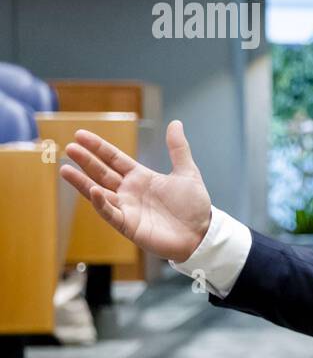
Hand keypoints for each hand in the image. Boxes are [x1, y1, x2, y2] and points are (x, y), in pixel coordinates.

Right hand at [59, 119, 212, 261]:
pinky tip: (93, 191)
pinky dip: (101, 204)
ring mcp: (127, 209)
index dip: (98, 147)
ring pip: (99, 193)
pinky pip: (110, 214)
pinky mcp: (129, 226)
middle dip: (86, 161)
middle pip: (102, 173)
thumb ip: (178, 149)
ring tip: (65, 169)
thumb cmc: (193, 206)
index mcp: (140, 177)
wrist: (202, 234)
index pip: (114, 159)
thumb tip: (175, 122)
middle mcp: (129, 192)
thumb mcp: (187, 172)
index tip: (80, 135)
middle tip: (69, 147)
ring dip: (82, 182)